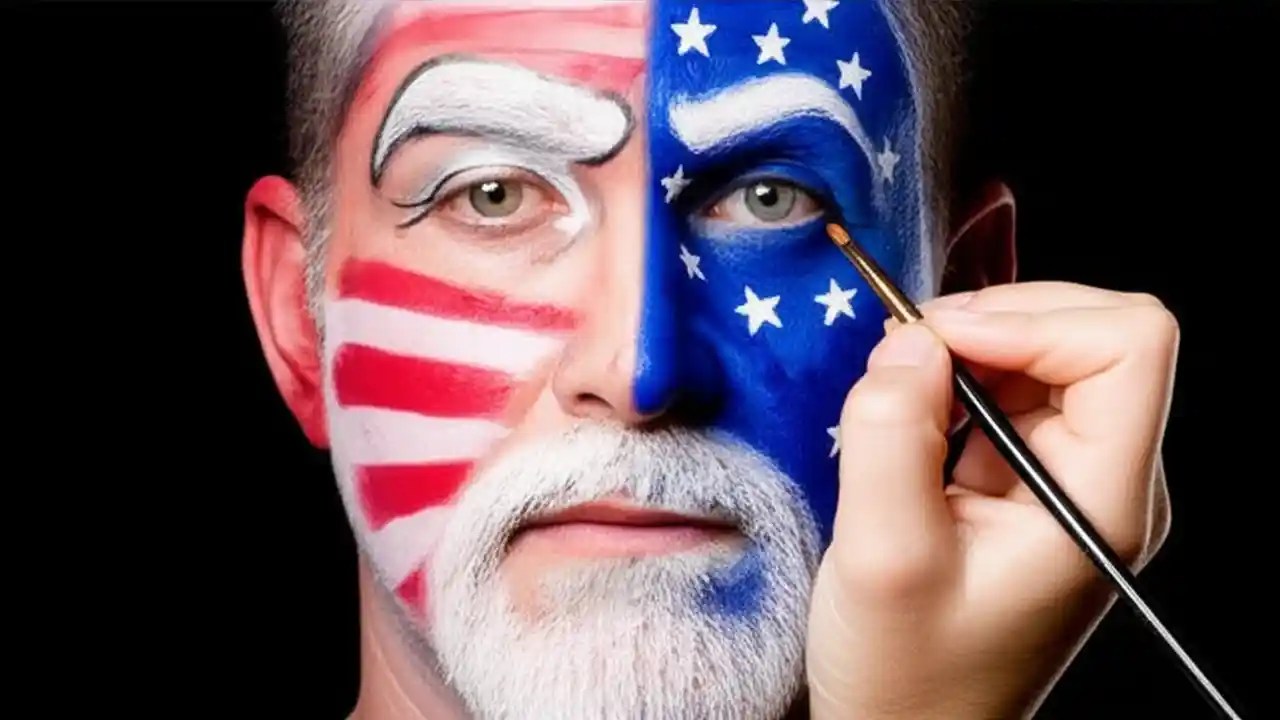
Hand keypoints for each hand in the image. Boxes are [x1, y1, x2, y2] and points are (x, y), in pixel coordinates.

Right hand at [806, 282, 1176, 718]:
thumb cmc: (904, 673)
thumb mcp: (883, 555)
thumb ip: (892, 435)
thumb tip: (910, 338)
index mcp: (1100, 501)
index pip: (1130, 346)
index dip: (1035, 320)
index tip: (940, 341)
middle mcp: (1105, 481)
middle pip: (1093, 333)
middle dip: (995, 320)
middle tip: (905, 350)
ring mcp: (1068, 480)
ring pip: (1047, 352)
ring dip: (968, 346)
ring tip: (897, 385)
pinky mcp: (1028, 482)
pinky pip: (1010, 389)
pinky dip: (955, 376)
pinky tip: (909, 411)